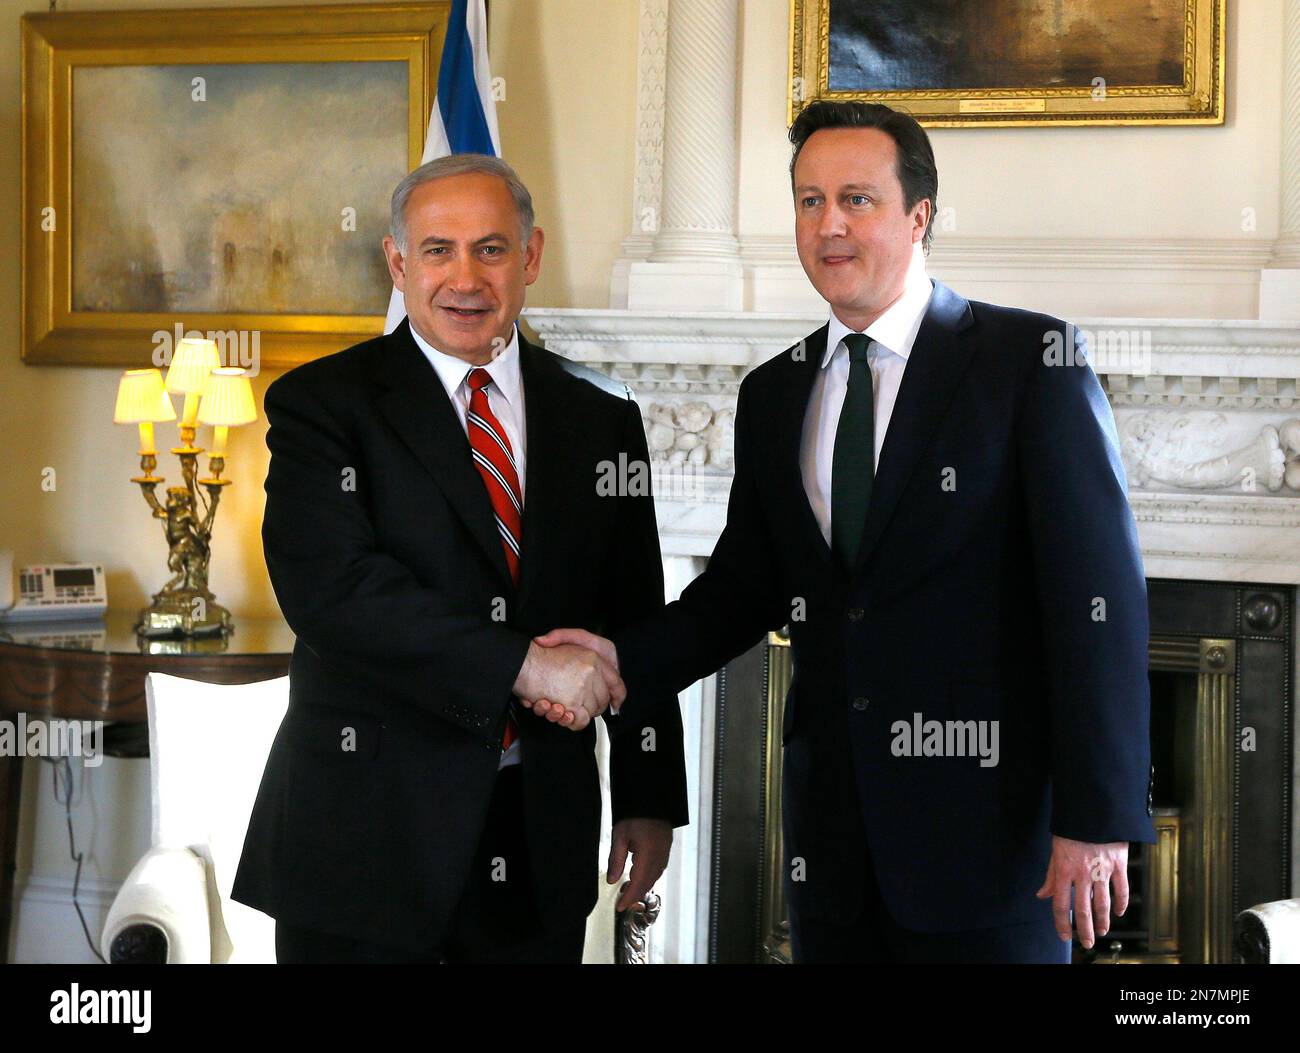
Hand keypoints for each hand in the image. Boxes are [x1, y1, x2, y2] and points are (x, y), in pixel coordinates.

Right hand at [512, 641, 623, 730]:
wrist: (522, 664)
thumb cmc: (541, 656)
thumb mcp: (569, 646)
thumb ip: (588, 662)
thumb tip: (603, 684)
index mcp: (593, 658)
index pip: (616, 682)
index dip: (617, 695)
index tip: (616, 703)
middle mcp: (592, 672)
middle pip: (603, 700)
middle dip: (590, 706)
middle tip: (573, 704)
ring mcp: (583, 688)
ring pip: (590, 712)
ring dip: (574, 713)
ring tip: (555, 705)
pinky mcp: (572, 702)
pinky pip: (579, 721)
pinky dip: (570, 721)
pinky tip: (556, 710)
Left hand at [608, 818, 671, 912]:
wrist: (651, 800)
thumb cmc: (635, 815)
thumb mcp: (620, 836)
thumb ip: (615, 859)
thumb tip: (612, 880)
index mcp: (648, 854)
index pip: (638, 882)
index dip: (629, 897)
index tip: (620, 906)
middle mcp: (659, 856)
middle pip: (648, 883)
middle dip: (635, 895)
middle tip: (623, 903)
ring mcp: (665, 853)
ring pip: (654, 877)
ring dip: (643, 887)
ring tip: (630, 893)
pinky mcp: (666, 849)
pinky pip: (658, 869)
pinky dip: (649, 878)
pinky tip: (641, 878)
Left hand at [1036, 835, 1128, 949]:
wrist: (1093, 809)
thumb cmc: (1072, 829)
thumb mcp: (1055, 850)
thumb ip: (1051, 876)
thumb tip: (1042, 895)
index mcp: (1064, 869)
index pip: (1061, 904)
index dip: (1061, 923)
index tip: (1063, 936)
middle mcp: (1083, 873)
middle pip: (1083, 909)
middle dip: (1084, 930)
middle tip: (1086, 943)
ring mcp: (1102, 870)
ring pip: (1103, 903)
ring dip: (1103, 921)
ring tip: (1101, 932)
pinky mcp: (1119, 864)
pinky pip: (1122, 889)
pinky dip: (1121, 903)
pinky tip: (1118, 912)